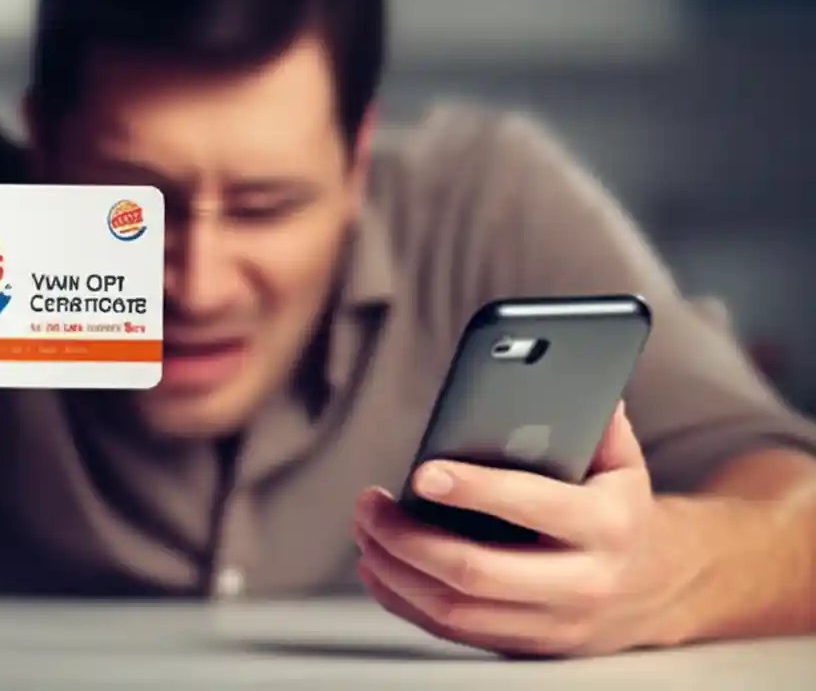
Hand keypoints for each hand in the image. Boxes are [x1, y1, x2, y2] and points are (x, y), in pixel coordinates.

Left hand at [352, 405, 694, 656]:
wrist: (656, 588)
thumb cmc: (619, 510)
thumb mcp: (624, 464)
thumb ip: (599, 424)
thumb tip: (572, 377)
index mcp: (606, 526)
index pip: (532, 506)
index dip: (473, 490)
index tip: (422, 473)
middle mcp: (581, 582)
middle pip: (476, 572)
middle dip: (409, 538)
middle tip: (370, 505)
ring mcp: (551, 623)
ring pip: (454, 610)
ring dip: (396, 570)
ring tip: (366, 530)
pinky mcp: (524, 645)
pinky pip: (451, 632)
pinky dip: (404, 600)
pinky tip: (379, 566)